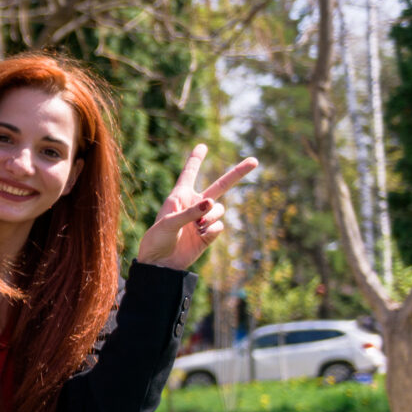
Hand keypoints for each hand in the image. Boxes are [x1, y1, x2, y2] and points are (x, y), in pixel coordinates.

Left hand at [135, 144, 256, 271]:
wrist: (160, 265)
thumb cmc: (157, 240)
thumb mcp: (169, 223)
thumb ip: (190, 212)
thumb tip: (211, 203)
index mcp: (179, 197)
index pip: (189, 174)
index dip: (196, 159)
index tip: (202, 145)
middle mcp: (194, 205)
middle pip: (220, 186)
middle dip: (237, 173)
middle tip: (255, 160)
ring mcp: (203, 219)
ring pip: (220, 209)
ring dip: (211, 216)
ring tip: (197, 227)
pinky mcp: (209, 234)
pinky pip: (219, 226)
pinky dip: (211, 230)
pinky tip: (200, 236)